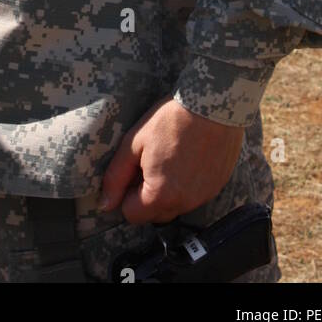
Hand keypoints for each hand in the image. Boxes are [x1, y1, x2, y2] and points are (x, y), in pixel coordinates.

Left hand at [99, 94, 244, 223]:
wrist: (211, 106)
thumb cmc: (169, 121)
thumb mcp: (134, 143)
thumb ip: (116, 177)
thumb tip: (105, 204)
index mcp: (160, 195)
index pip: (132, 214)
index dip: (126, 193)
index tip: (133, 170)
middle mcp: (184, 203)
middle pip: (155, 215)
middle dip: (146, 196)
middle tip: (149, 163)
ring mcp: (203, 197)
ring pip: (175, 207)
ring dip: (167, 192)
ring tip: (169, 158)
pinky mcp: (216, 187)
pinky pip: (194, 197)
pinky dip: (187, 185)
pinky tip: (187, 159)